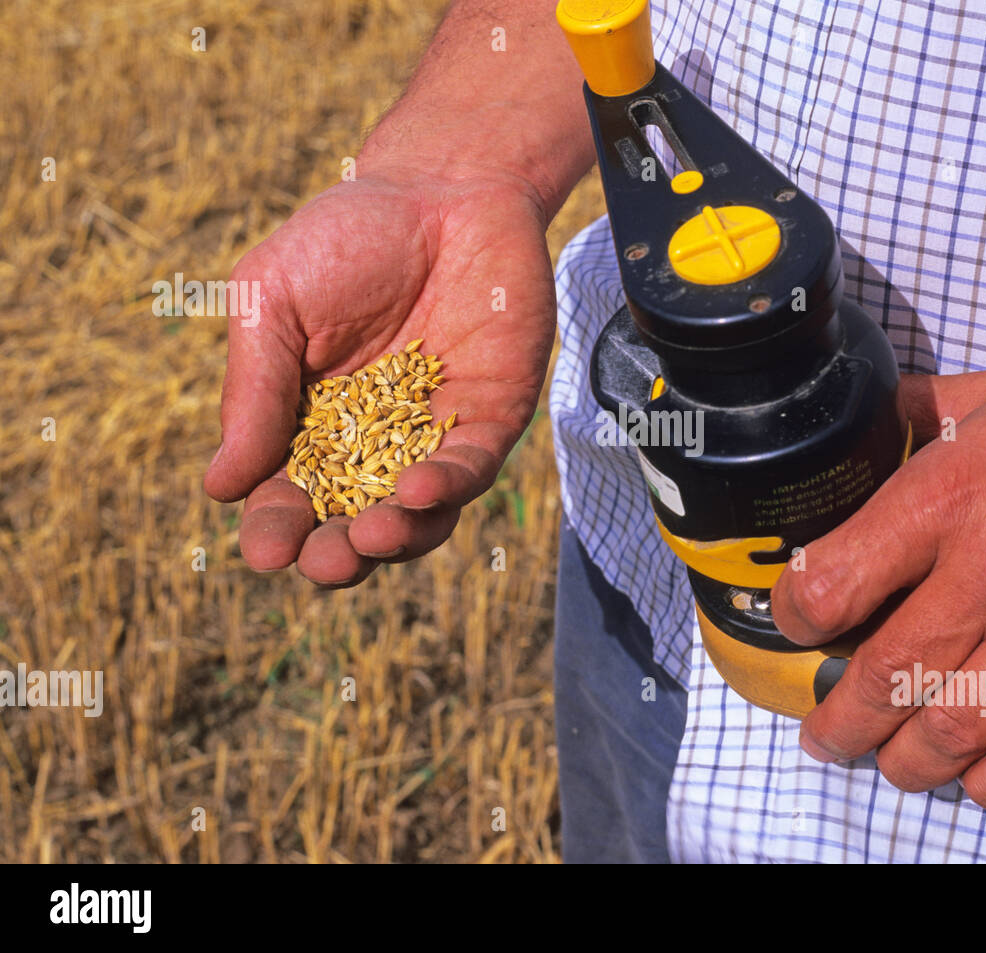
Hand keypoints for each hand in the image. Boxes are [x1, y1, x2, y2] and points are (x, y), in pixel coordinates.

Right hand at [204, 169, 555, 585]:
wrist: (444, 188)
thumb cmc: (346, 237)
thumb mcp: (274, 302)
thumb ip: (255, 390)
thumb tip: (220, 486)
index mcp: (308, 425)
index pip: (288, 499)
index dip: (276, 532)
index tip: (268, 550)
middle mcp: (372, 445)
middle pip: (352, 525)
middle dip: (337, 557)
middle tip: (322, 563)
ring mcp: (433, 436)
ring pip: (416, 518)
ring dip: (394, 539)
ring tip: (371, 536)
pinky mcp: (490, 417)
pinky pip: (469, 470)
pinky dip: (445, 488)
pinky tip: (416, 489)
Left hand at [771, 333, 985, 809]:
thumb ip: (910, 419)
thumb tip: (856, 432)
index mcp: (946, 495)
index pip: (831, 585)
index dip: (795, 619)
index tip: (796, 628)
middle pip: (882, 676)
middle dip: (840, 722)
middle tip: (826, 734)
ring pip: (949, 730)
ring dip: (905, 763)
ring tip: (890, 764)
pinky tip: (975, 780)